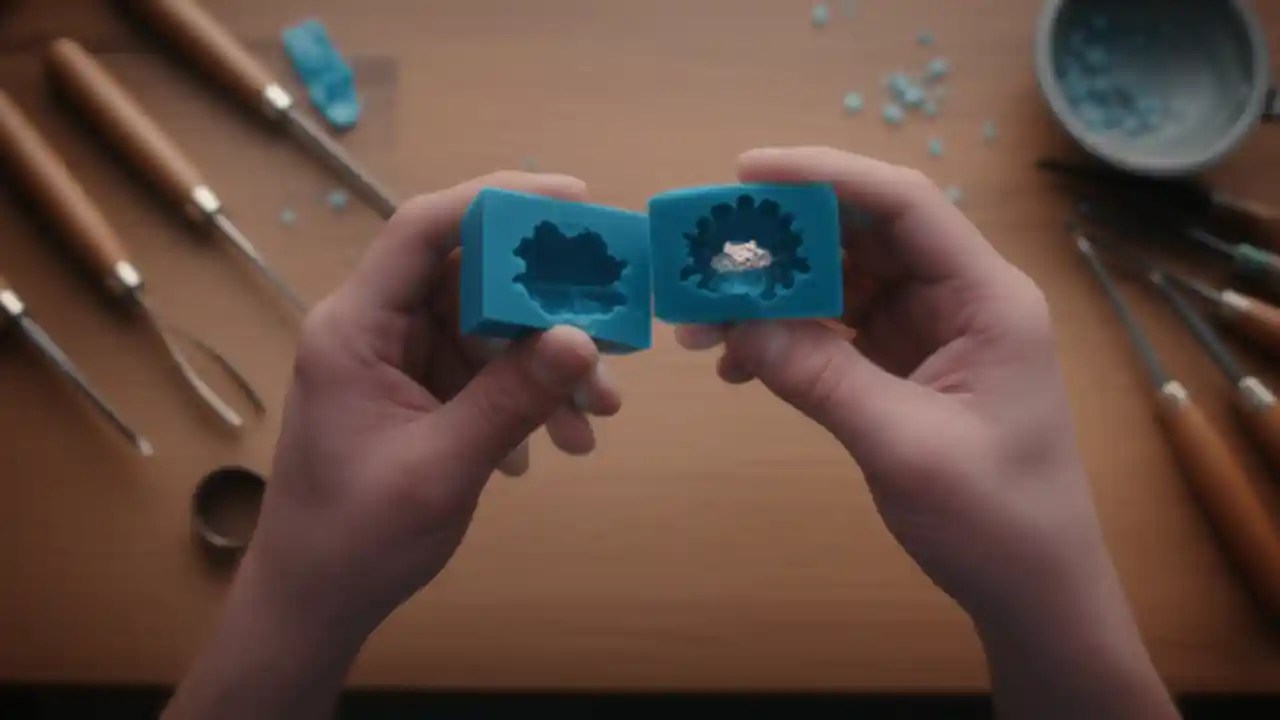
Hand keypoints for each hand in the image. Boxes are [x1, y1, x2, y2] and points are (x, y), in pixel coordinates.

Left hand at [251, 171, 619, 641]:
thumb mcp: (442, 469)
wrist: (314, 602)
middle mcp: (373, 330)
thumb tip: (583, 337)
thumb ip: (511, 399)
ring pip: (486, 330)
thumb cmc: (354, 540)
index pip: (422, 230)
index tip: (574, 199)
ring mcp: (395, 361)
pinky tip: (557, 445)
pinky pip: (482, 372)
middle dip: (545, 308)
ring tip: (598, 415)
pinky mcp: (415, 393)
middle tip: (614, 330)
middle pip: (469, 279)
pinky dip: (525, 400)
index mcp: (355, 329)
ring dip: (545, 367)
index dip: (496, 200)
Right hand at [677, 147, 1115, 621]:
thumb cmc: (997, 520)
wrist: (1033, 590)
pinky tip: (737, 364)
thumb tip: (738, 326)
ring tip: (702, 322)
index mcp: (986, 299)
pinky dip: (785, 340)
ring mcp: (929, 332)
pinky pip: (834, 331)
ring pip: (839, 283)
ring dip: (772, 296)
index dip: (825, 177)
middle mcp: (958, 300)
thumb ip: (823, 379)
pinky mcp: (903, 366)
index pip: (903, 206)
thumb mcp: (907, 448)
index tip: (746, 173)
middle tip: (704, 255)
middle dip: (781, 242)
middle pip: (862, 238)